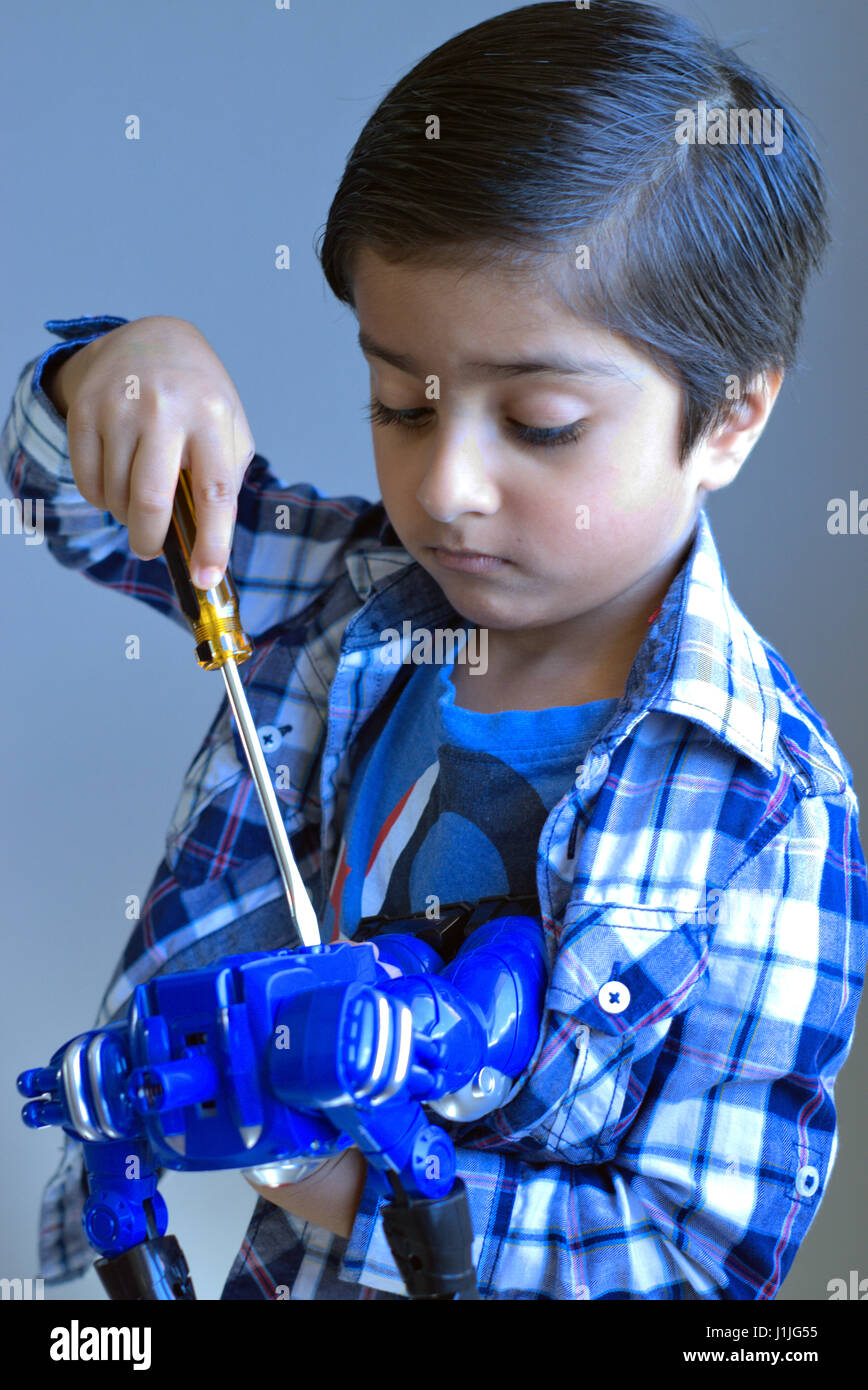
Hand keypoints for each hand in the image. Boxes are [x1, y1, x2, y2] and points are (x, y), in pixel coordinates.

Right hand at [58, 316, 255, 587]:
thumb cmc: (199, 398)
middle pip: (151, 501)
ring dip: (127, 517)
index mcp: (212, 416)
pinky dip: (102, 498)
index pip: (215, 493)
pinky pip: (88, 481)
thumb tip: (205, 548)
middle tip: (151, 550)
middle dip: (150, 541)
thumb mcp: (229, 429)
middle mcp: (165, 408)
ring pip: (116, 496)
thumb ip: (223, 481)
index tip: (205, 579)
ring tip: (140, 502)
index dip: (212, 544)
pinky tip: (117, 483)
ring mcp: (120, 407)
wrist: (153, 340)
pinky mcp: (86, 410)